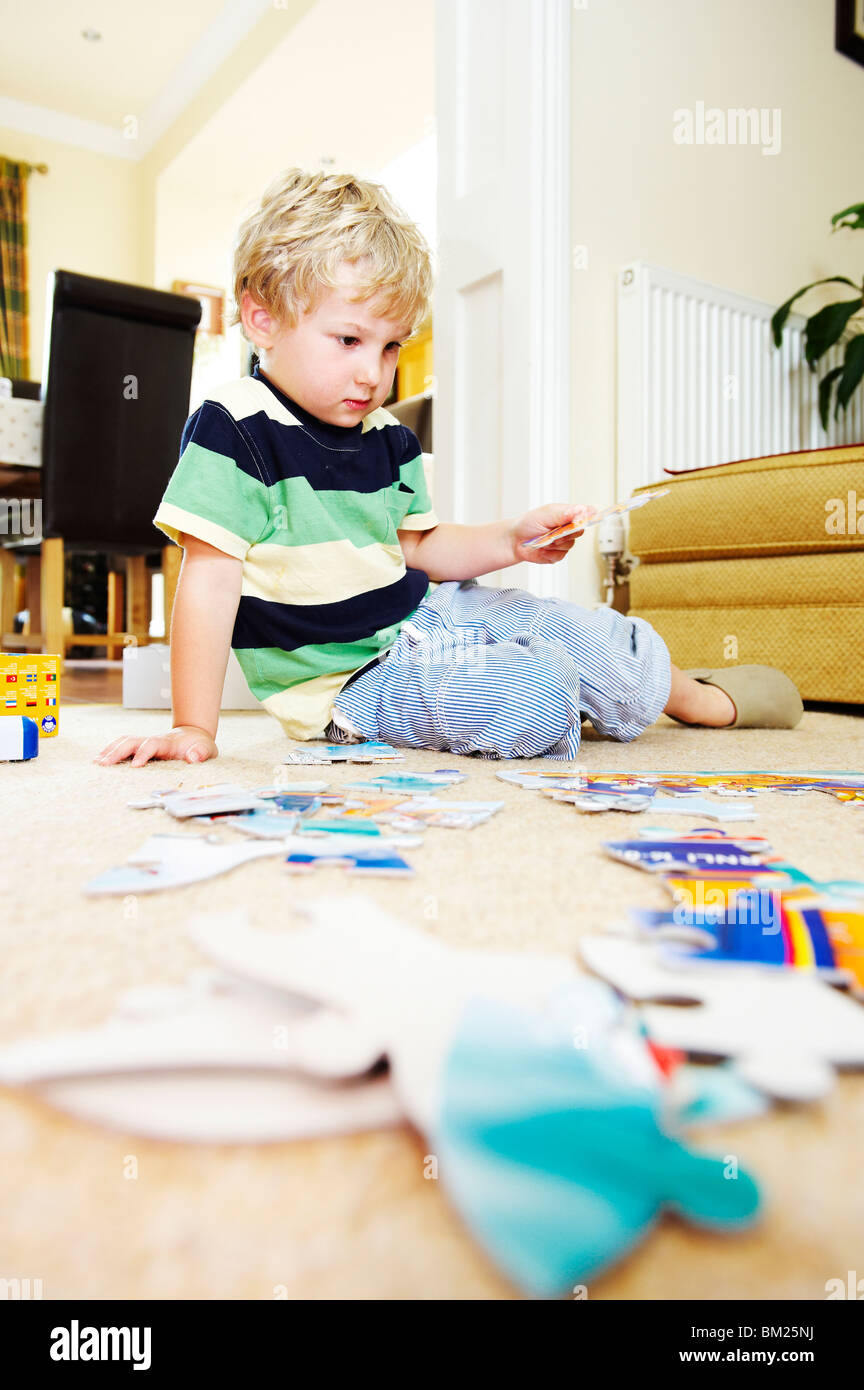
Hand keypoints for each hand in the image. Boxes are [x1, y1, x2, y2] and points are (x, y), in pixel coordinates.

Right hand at [94, 725, 217, 767]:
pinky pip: (123, 746)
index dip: (143, 754)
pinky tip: (100, 760)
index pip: (152, 745)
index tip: (135, 766)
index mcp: (168, 743)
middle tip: (103, 764)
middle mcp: (153, 741)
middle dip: (117, 751)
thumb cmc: (199, 746)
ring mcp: (145, 743)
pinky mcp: (141, 748)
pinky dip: (111, 751)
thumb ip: (201, 753)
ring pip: (124, 742)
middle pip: (131, 741)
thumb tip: (193, 757)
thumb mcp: (207, 749)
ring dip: (110, 751)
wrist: (194, 737)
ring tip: (96, 763)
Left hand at [510, 503, 596, 563]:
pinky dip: (550, 553)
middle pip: (580, 531)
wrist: (515, 541)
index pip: (586, 513)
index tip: (587, 518)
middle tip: (553, 531)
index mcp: (566, 514)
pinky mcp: (558, 554)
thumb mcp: (545, 514)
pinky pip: (561, 556)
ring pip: (570, 544)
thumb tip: (580, 510)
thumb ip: (564, 513)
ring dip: (555, 544)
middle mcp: (567, 528)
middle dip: (566, 532)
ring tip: (543, 540)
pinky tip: (542, 549)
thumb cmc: (527, 524)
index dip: (590, 515)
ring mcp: (564, 541)